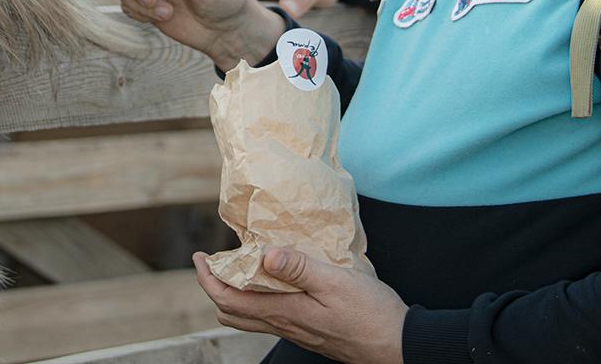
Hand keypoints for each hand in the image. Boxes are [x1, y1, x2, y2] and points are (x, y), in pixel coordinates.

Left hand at [193, 249, 406, 363]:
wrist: (400, 346)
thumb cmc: (372, 315)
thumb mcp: (336, 282)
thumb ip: (299, 267)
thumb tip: (264, 254)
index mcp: (284, 312)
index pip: (228, 300)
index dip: (207, 279)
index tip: (200, 256)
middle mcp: (285, 325)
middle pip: (232, 313)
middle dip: (216, 287)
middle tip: (216, 261)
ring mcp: (297, 331)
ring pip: (252, 317)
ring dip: (237, 293)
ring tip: (242, 266)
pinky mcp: (310, 331)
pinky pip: (273, 317)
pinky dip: (261, 298)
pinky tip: (277, 279)